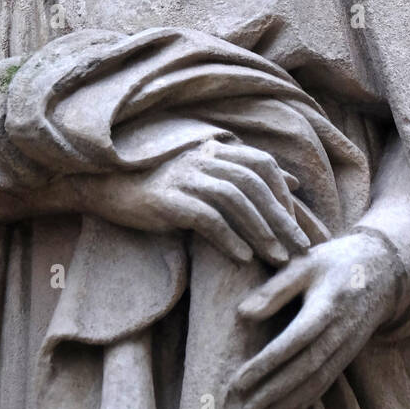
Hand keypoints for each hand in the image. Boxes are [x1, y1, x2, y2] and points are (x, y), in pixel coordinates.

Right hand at [78, 140, 309, 266]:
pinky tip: (242, 257)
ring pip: (234, 198)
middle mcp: (203, 157)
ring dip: (260, 230)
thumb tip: (293, 181)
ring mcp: (185, 175)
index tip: (301, 227)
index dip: (285, 196)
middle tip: (301, 249)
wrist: (108, 186)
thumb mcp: (209, 176)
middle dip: (282, 218)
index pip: (262, 165)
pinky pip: (205, 216)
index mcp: (216, 150)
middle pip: (254, 183)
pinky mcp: (167, 198)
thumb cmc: (164, 185)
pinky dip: (228, 237)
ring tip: (277, 258)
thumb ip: (248, 176)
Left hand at [227, 230, 400, 408]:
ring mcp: (346, 349)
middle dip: (271, 393)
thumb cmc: (336, 263)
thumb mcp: (305, 263)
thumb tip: (242, 314)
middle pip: (304, 370)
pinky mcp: (346, 357)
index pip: (295, 341)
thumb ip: (275, 289)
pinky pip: (322, 385)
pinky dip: (299, 404)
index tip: (239, 381)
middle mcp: (340, 333)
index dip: (268, 363)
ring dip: (283, 406)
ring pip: (313, 384)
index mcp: (327, 306)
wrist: (384, 271)